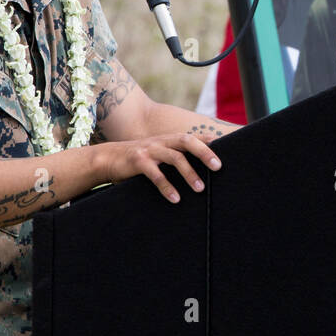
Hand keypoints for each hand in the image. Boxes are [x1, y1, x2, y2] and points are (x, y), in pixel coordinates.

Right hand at [102, 134, 221, 202]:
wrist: (107, 158)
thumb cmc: (138, 159)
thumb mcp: (158, 153)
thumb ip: (174, 154)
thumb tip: (198, 167)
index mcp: (168, 139)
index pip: (193, 137)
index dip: (209, 141)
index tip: (228, 147)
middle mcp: (161, 141)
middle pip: (187, 141)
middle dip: (204, 153)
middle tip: (218, 167)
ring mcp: (150, 150)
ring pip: (174, 157)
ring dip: (189, 173)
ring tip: (200, 189)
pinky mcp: (137, 161)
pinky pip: (155, 174)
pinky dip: (167, 186)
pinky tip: (175, 198)